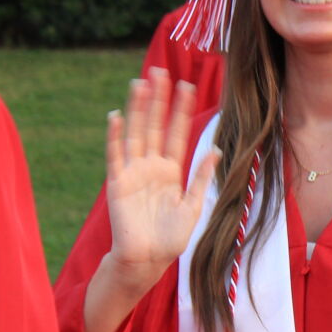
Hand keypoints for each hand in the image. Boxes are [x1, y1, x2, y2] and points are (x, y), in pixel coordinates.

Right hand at [103, 69, 218, 294]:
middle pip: (155, 125)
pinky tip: (116, 115)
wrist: (147, 260)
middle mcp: (152, 166)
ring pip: (136, 133)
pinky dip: (115, 136)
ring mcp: (134, 172)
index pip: (177, 132)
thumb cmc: (171, 238)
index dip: (181, 109)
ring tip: (140, 83)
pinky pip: (115, 155)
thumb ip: (201, 177)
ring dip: (137, 108)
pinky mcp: (118, 183)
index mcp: (171, 171)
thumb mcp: (193, 206)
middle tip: (161, 70)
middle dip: (158, 99)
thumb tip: (216, 149)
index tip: (188, 85)